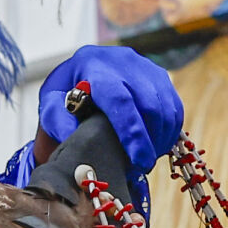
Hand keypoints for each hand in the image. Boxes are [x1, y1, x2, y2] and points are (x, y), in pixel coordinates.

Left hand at [38, 45, 182, 173]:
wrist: (80, 71)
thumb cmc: (66, 91)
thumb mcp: (52, 103)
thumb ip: (57, 120)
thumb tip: (74, 138)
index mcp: (93, 65)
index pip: (120, 99)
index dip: (133, 133)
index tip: (138, 161)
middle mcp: (122, 60)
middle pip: (149, 105)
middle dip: (150, 142)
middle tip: (141, 167)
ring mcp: (144, 66)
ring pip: (166, 107)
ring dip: (161, 138)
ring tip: (147, 158)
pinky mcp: (159, 75)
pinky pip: (174, 106)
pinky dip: (169, 130)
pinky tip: (156, 145)